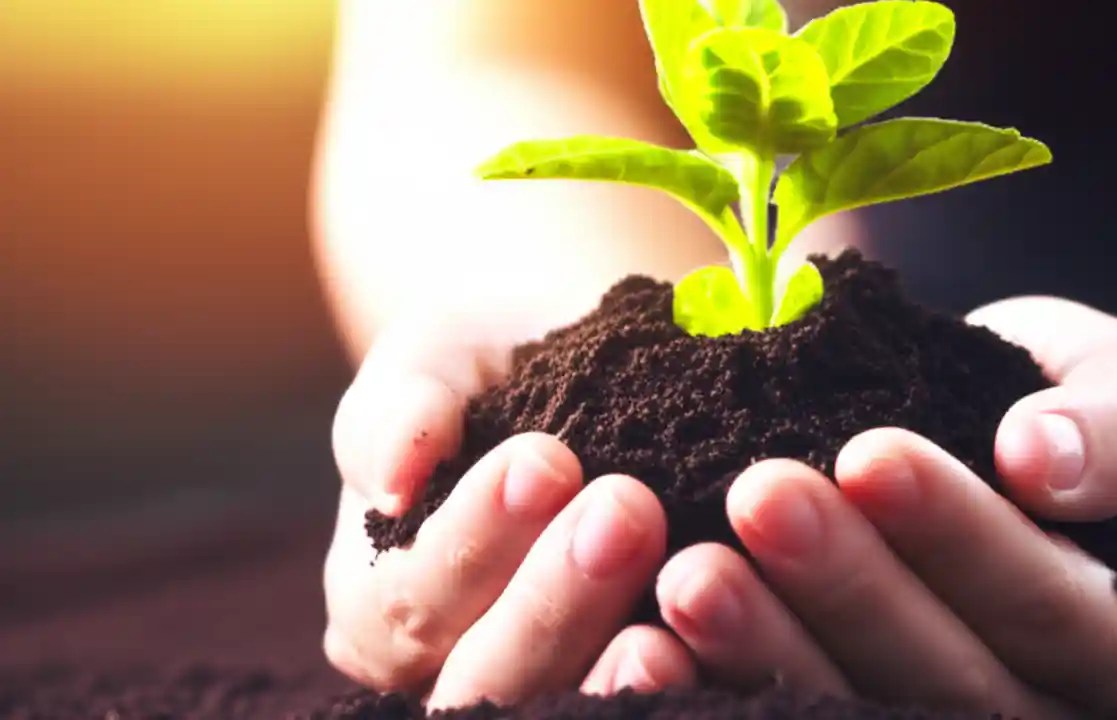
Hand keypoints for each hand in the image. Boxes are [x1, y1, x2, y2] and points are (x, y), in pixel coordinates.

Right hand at [322, 315, 694, 709]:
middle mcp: (455, 668)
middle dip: (553, 601)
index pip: (409, 604)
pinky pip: (654, 706)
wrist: (585, 358)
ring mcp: (551, 685)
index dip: (472, 543)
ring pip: (568, 707)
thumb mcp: (433, 361)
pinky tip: (715, 644)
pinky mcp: (644, 680)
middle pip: (487, 679)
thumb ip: (396, 413)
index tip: (541, 460)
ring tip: (687, 580)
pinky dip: (687, 684)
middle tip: (627, 508)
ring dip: (621, 659)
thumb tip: (393, 479)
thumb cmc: (490, 368)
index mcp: (385, 607)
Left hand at [653, 297, 1116, 717]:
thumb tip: (1041, 457)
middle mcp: (1039, 703)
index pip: (1042, 599)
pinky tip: (647, 642)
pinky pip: (788, 712)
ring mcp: (940, 719)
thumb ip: (1115, 432)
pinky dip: (718, 683)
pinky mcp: (852, 709)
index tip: (870, 451)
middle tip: (758, 496)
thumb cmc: (1072, 412)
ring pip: (858, 709)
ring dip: (766, 648)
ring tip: (686, 574)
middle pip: (943, 676)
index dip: (955, 531)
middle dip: (845, 586)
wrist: (1024, 452)